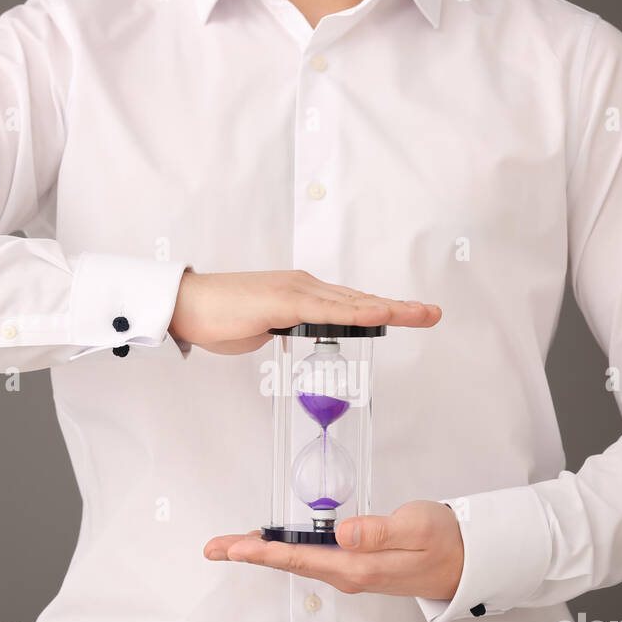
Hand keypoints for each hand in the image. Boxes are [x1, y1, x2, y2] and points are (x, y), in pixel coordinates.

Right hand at [168, 269, 441, 354]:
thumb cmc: (219, 316)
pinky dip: (358, 311)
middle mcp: (305, 287)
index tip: (410, 315)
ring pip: (353, 302)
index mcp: (301, 294)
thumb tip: (292, 335)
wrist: (188, 305)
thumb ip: (284, 329)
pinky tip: (381, 313)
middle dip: (399, 307)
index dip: (381, 309)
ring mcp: (297, 291)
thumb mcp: (263, 328)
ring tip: (422, 314)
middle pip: (360, 299)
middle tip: (433, 314)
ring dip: (390, 308)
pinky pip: (328, 309)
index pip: (350, 304)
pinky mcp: (285, 300)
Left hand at [203, 500, 463, 600]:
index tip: (230, 549)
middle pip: (290, 563)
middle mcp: (349, 573)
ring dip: (264, 553)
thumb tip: (343, 533)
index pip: (299, 558)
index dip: (261, 552)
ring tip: (232, 545)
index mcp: (358, 565)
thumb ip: (380, 531)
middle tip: (213, 548)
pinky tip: (274, 545)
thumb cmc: (446, 541)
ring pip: (298, 562)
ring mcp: (352, 572)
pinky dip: (287, 552)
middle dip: (250, 554)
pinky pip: (312, 560)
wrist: (469, 562)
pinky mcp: (358, 565)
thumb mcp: (417, 527)